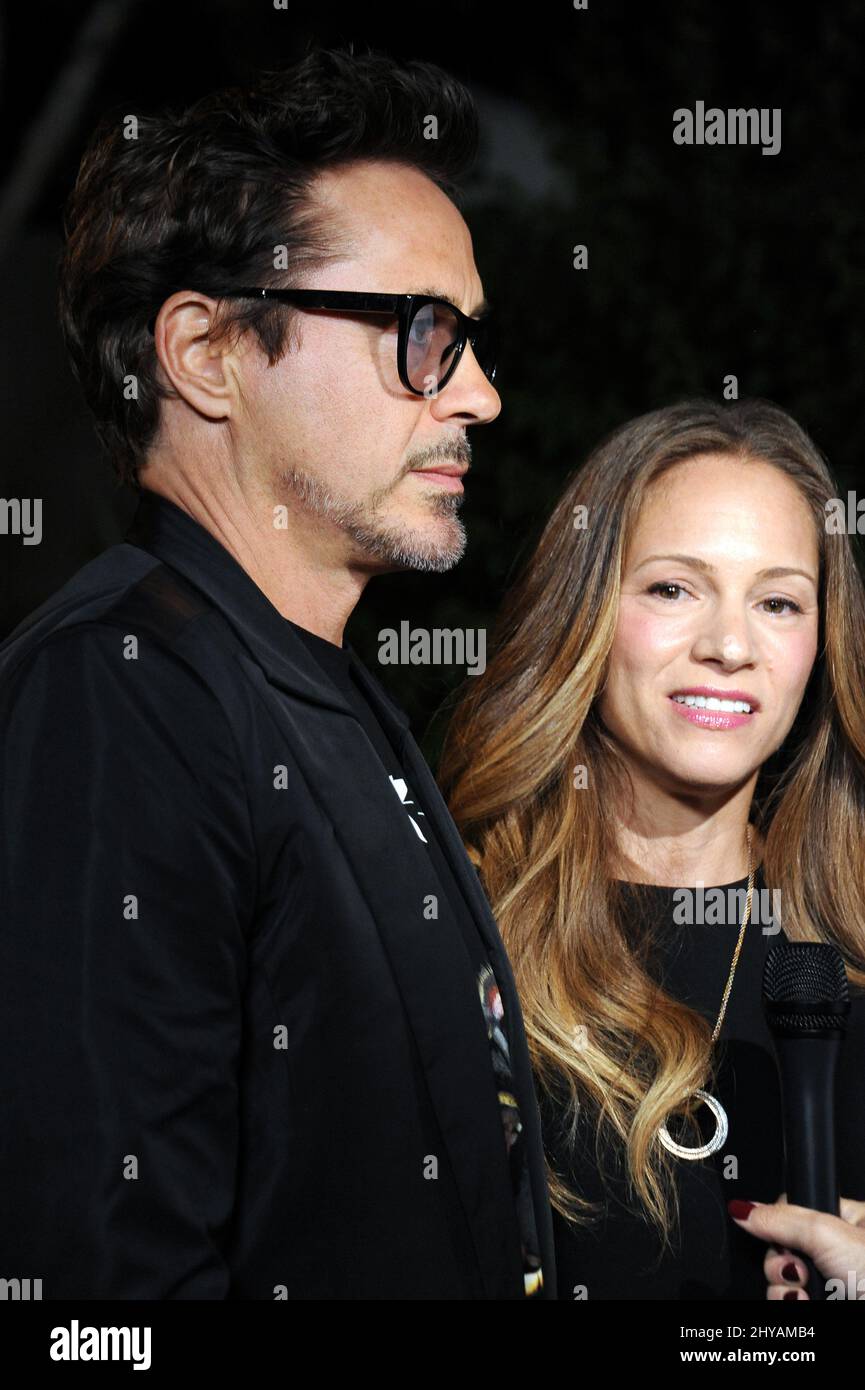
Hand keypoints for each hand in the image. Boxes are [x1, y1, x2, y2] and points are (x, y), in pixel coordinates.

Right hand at [728, 1195, 864, 1298]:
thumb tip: (745, 1208)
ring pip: (783, 1285)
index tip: (785, 1243)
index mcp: (848, 1222)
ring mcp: (833, 1285)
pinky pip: (790, 1307)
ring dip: (786, 1292)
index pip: (791, 1213)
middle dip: (783, 1266)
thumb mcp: (829, 1234)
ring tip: (809, 1297)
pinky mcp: (824, 1307)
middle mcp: (839, 1254)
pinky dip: (792, 1308)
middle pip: (782, 1251)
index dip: (779, 1228)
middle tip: (803, 1273)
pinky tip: (809, 1306)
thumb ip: (784, 1217)